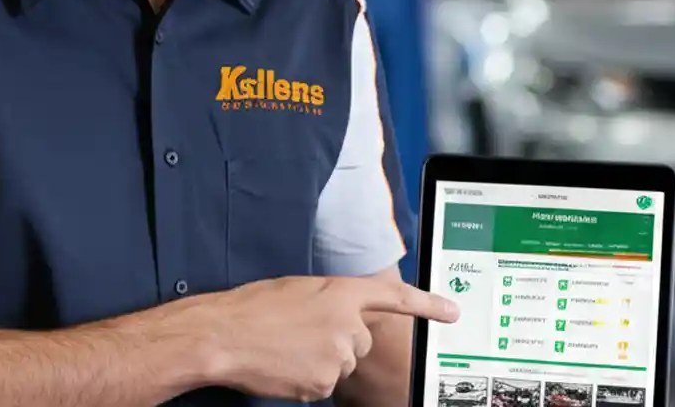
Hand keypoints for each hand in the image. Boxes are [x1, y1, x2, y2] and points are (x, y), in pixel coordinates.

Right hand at [189, 276, 458, 401]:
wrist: (222, 336)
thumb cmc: (252, 308)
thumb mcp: (299, 289)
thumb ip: (330, 301)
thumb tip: (340, 318)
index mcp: (341, 292)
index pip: (395, 297)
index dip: (427, 304)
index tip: (452, 312)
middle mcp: (347, 323)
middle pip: (360, 342)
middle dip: (337, 341)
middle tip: (300, 334)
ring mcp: (338, 355)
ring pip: (341, 364)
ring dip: (319, 360)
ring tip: (286, 348)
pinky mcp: (324, 383)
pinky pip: (324, 385)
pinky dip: (306, 379)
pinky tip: (283, 366)